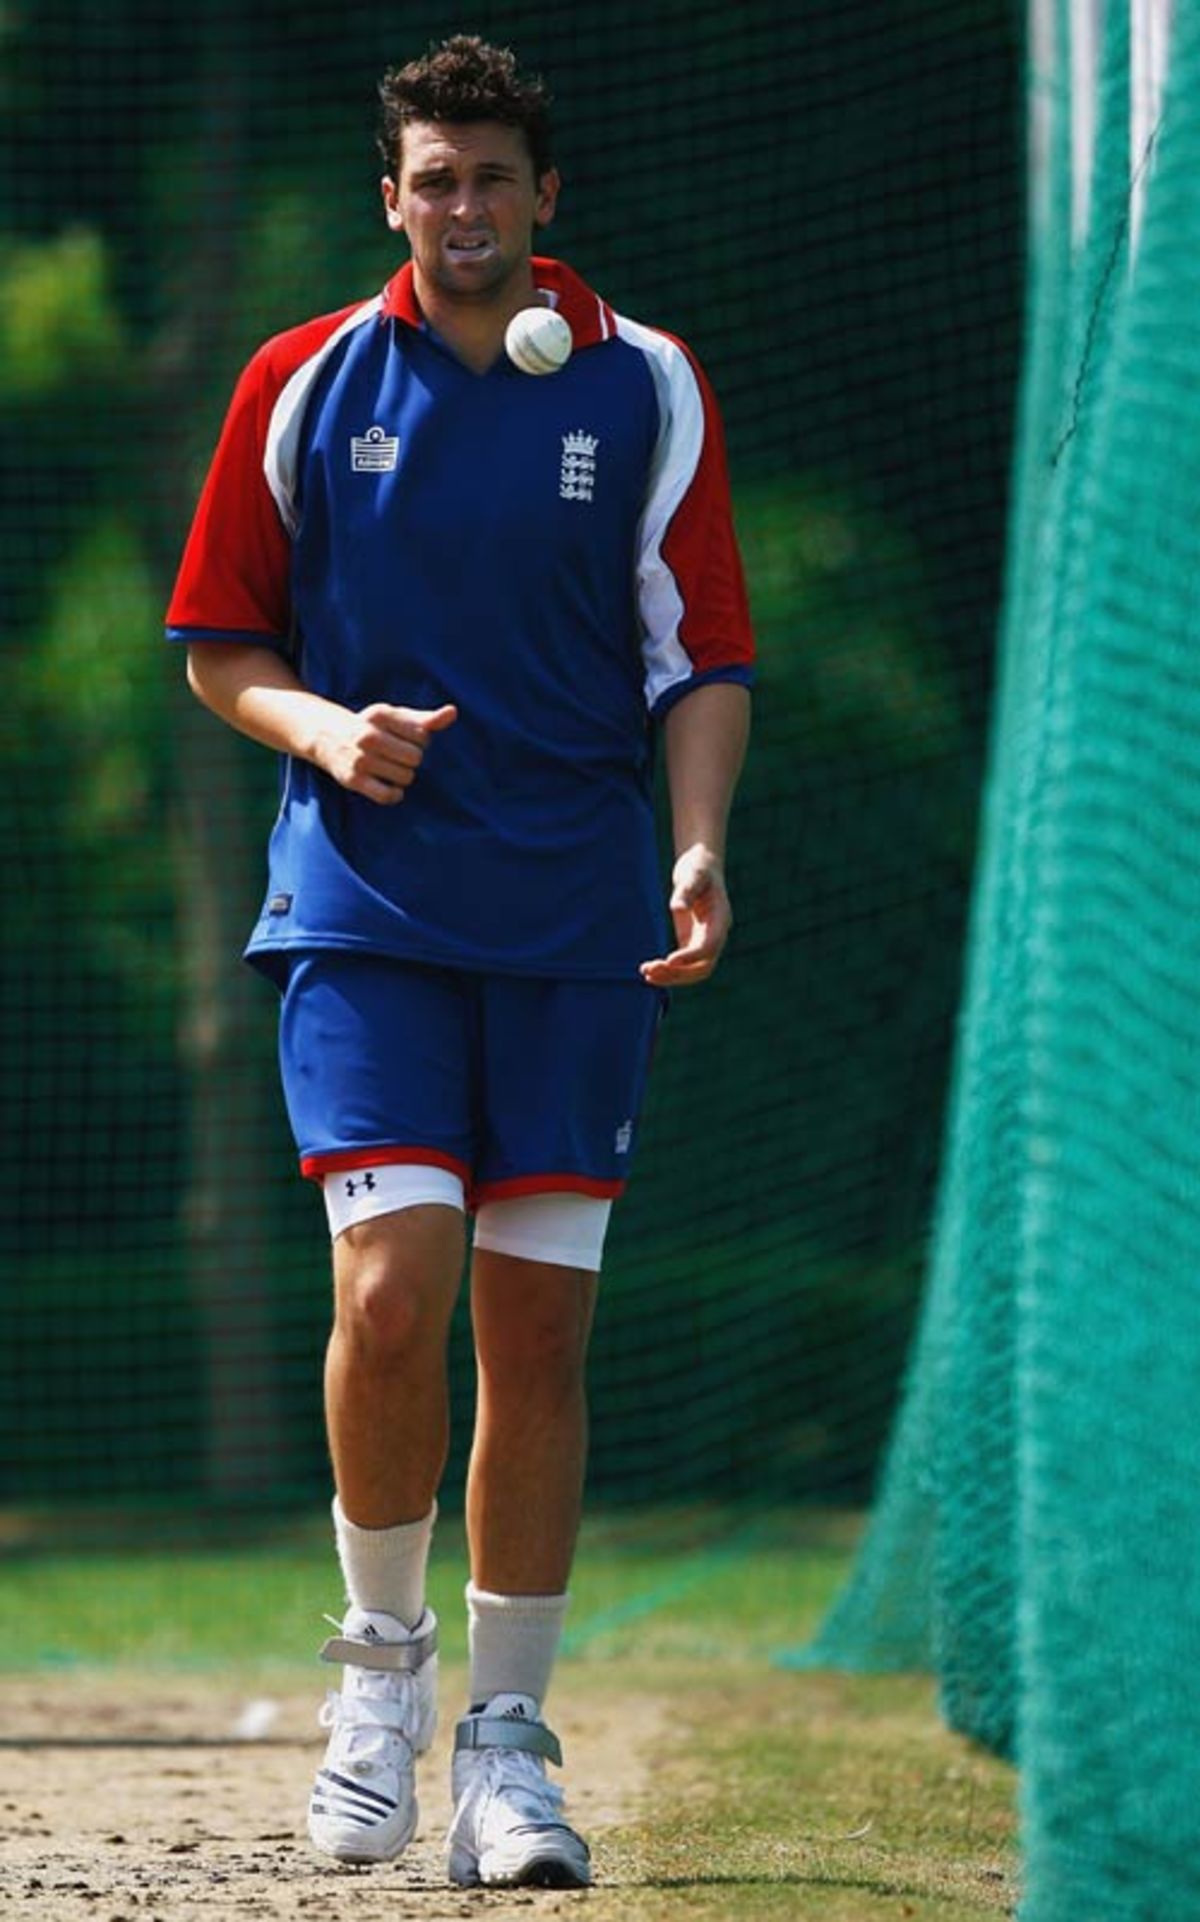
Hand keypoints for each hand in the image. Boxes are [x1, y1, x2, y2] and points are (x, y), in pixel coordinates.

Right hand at [316, 702, 457, 804]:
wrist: (327, 736)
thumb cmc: (371, 726)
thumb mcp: (394, 717)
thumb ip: (425, 718)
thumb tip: (453, 712)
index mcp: (380, 715)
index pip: (423, 736)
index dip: (420, 741)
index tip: (406, 739)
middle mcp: (368, 735)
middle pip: (416, 757)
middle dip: (412, 759)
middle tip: (398, 756)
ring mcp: (360, 759)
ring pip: (405, 777)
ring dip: (404, 776)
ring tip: (391, 768)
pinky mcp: (353, 780)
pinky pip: (387, 795)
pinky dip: (394, 794)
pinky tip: (392, 788)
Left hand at [640, 844, 731, 986]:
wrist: (701, 867)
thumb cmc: (698, 867)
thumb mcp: (693, 874)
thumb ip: (687, 890)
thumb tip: (677, 908)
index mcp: (721, 919)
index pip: (710, 946)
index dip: (691, 956)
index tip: (669, 960)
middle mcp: (716, 935)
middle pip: (703, 967)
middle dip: (678, 973)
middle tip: (650, 971)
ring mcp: (705, 940)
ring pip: (694, 971)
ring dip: (671, 977)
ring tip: (646, 973)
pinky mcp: (692, 941)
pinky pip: (684, 964)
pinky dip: (668, 970)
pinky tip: (648, 971)